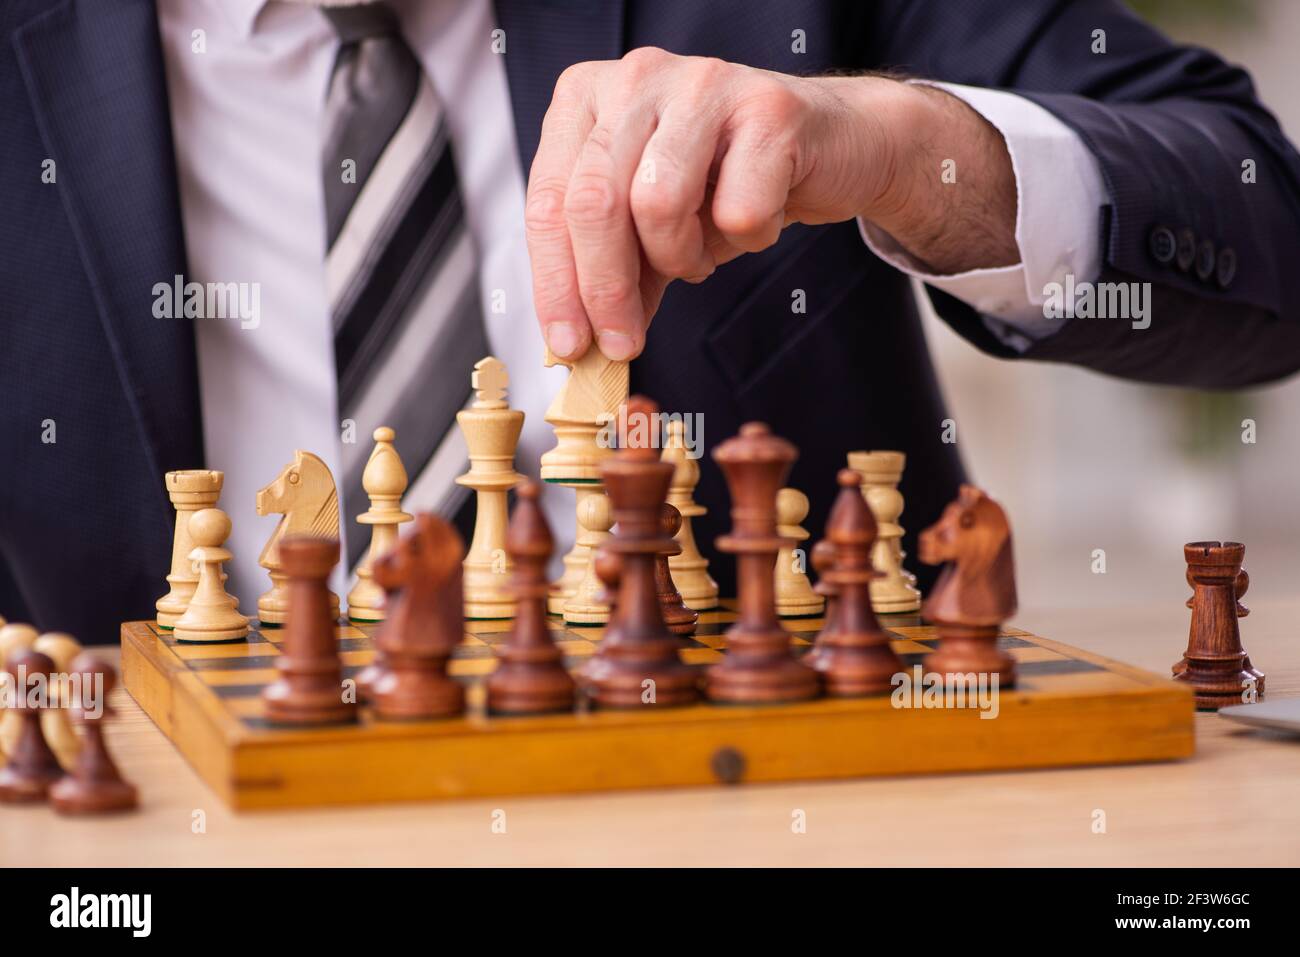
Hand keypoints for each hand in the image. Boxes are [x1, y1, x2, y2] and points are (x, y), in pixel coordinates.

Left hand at [524, 47, 1016, 362]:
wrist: (833, 145)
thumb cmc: (728, 180)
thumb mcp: (651, 227)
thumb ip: (613, 272)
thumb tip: (580, 343)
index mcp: (587, 98)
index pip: (548, 201)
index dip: (555, 283)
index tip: (570, 345)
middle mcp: (635, 78)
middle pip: (595, 204)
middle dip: (606, 291)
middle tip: (624, 345)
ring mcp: (701, 85)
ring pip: (658, 205)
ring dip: (682, 258)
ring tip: (701, 255)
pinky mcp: (767, 108)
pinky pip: (738, 211)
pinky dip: (746, 239)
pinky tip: (755, 221)